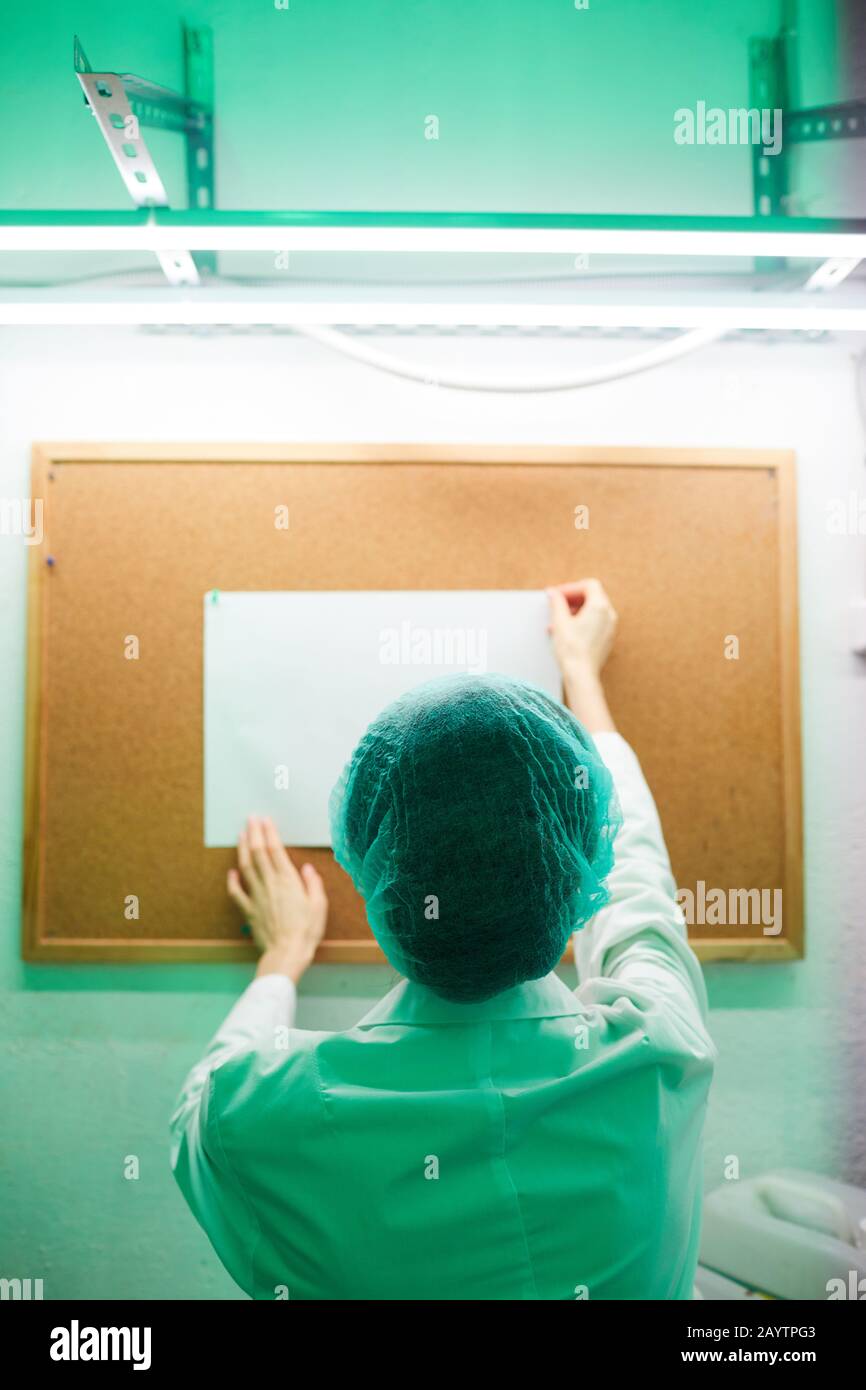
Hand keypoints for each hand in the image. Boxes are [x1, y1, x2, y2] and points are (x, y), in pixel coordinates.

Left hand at [227, 815, 327, 982]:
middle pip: (258, 853)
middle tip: (251, 819)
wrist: (286, 954)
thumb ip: (313, 884)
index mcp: (288, 881)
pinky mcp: (249, 910)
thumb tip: (307, 868)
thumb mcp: (319, 906)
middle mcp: (270, 884)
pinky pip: (236, 892)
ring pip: (245, 867)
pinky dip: (232, 880)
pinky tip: (231, 872)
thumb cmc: (306, 932)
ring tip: (241, 835)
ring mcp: (257, 897)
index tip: (265, 820)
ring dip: (242, 849)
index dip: (269, 833)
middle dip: (254, 833)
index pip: (275, 850)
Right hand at [547, 578, 617, 678]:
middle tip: (557, 604)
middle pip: (592, 596)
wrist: (581, 675)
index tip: (557, 595)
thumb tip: (553, 593)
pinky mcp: (607, 639)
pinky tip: (566, 631)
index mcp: (600, 607)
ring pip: (593, 610)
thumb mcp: (560, 622)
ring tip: (558, 620)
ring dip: (575, 611)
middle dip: (572, 599)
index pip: (589, 585)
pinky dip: (582, 621)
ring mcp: (610, 628)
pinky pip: (595, 623)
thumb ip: (557, 603)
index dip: (571, 587)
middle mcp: (609, 615)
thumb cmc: (572, 650)